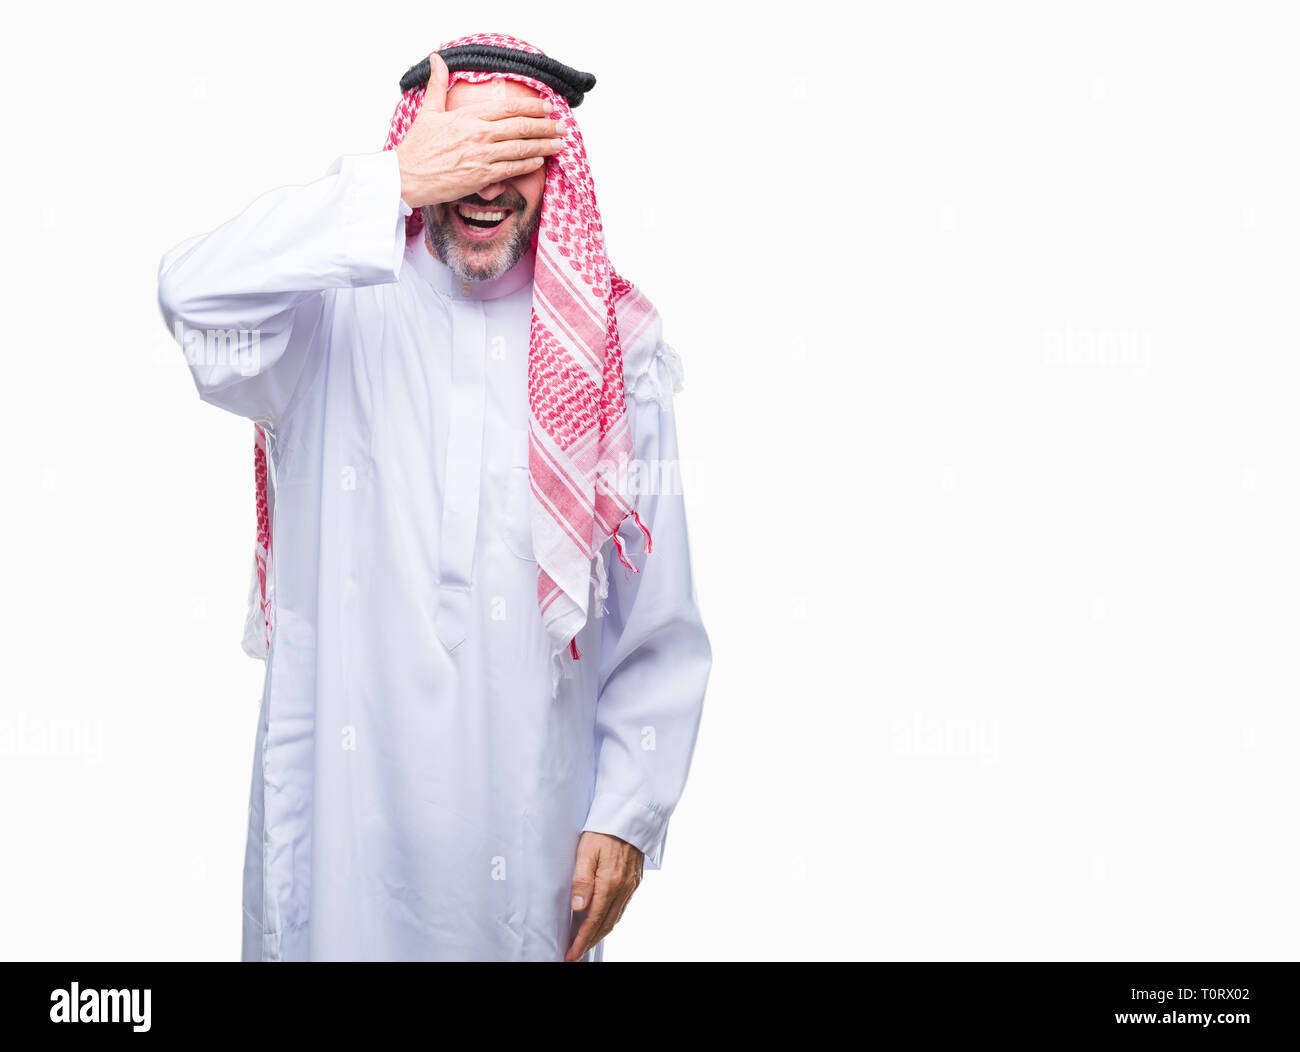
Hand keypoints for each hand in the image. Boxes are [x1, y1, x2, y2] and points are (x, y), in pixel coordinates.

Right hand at [394, 52, 564, 207]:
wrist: (406, 176)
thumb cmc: (417, 147)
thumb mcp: (428, 111)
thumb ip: (438, 84)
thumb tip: (437, 58)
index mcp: (468, 116)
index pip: (508, 108)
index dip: (532, 107)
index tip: (548, 106)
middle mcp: (478, 135)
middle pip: (521, 127)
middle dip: (546, 126)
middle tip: (563, 126)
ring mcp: (481, 157)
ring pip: (521, 149)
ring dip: (543, 146)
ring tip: (559, 144)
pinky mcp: (481, 177)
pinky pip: (511, 170)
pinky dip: (528, 165)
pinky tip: (539, 161)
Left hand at [564, 831, 643, 961]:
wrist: (630, 815)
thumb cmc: (604, 830)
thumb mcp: (586, 851)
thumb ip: (582, 880)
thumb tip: (578, 907)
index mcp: (610, 882)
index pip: (593, 920)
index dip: (581, 940)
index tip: (571, 954)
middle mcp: (623, 888)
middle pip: (605, 924)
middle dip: (589, 942)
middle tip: (575, 954)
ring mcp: (631, 886)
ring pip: (615, 918)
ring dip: (599, 933)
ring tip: (585, 942)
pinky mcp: (635, 881)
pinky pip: (622, 908)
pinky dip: (610, 920)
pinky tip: (602, 921)